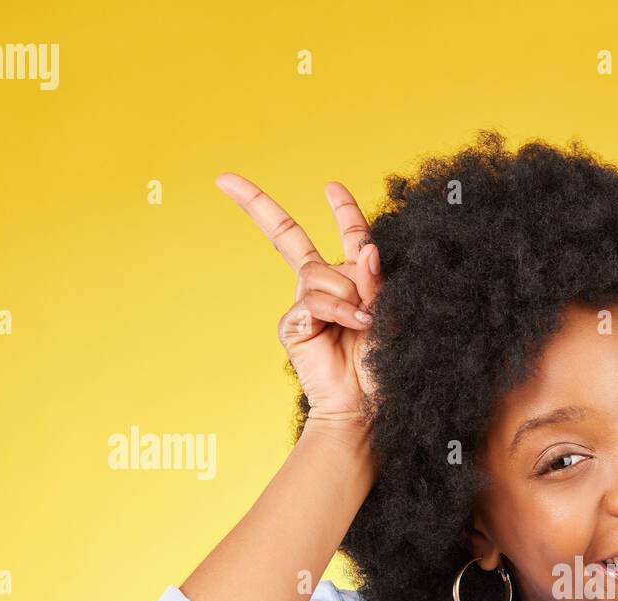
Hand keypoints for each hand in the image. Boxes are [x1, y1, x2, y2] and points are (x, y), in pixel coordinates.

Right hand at [214, 172, 383, 427]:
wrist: (368, 405)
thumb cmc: (385, 365)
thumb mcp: (392, 316)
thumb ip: (378, 282)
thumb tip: (365, 249)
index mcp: (354, 281)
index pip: (349, 236)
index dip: (343, 210)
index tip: (331, 187)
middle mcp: (326, 287)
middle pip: (287, 236)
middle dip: (257, 205)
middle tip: (225, 179)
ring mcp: (306, 305)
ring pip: (317, 273)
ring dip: (347, 295)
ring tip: (364, 322)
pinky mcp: (293, 325)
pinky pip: (313, 300)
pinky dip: (337, 310)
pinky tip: (352, 326)